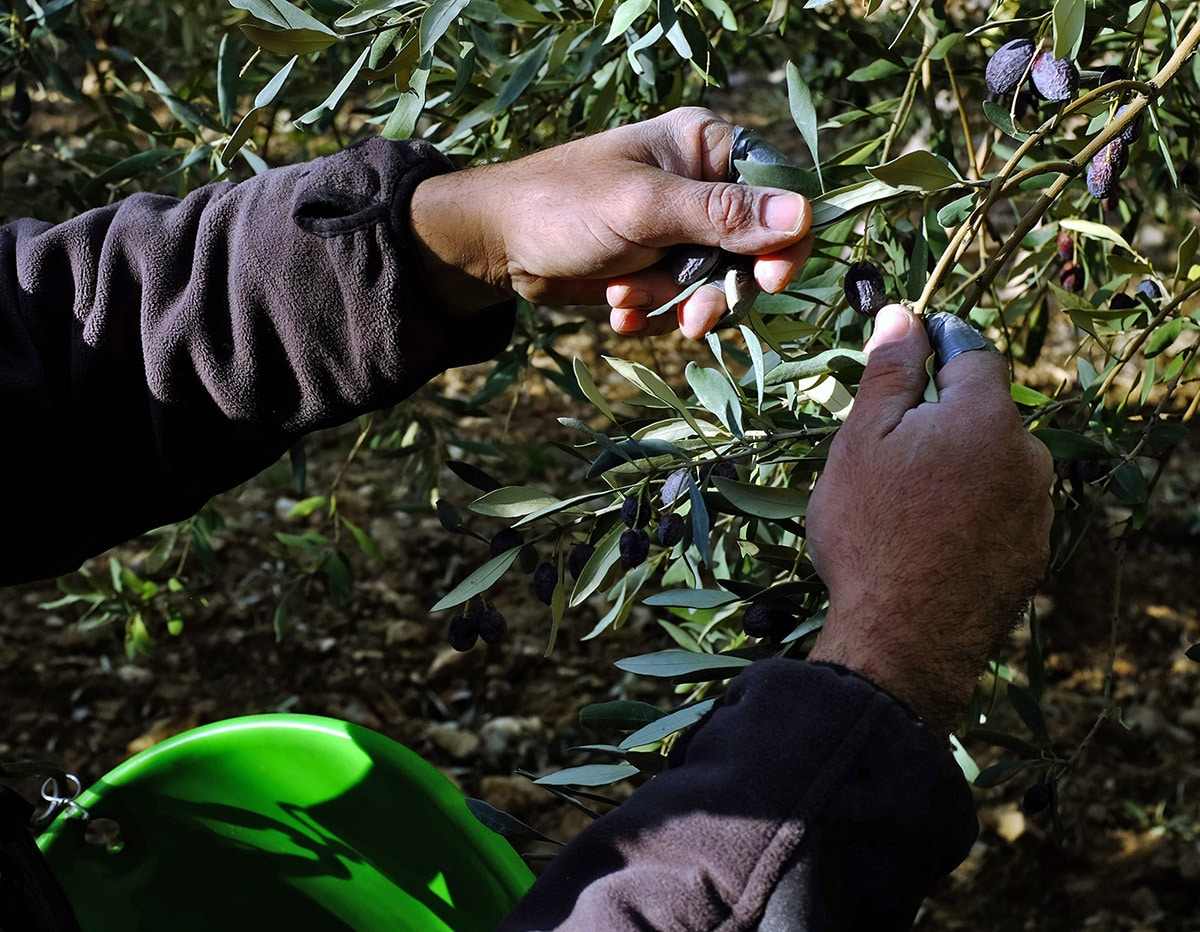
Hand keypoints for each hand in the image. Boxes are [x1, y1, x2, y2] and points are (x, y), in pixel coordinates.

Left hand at [408, 107, 811, 338]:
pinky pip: (682, 303)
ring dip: (672, 304)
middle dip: (716, 290)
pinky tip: (615, 308)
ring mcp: (680, 231)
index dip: (782, 242)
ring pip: (717, 286)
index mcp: (706, 148)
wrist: (496, 246)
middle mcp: (701, 186)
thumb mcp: (645, 209)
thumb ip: (723, 215)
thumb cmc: (564, 206)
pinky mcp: (658, 267)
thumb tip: (802, 215)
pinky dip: (651, 314)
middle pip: (753, 252)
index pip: (779, 192)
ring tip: (624, 299)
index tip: (766, 282)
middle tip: (692, 318)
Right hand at [805, 305, 1053, 736]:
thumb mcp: (862, 441)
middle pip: (982, 412)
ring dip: (957, 464)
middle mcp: (1026, 457)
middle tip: (886, 446)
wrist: (902, 641)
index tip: (907, 346)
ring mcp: (1035, 511)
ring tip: (904, 502)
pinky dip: (970, 509)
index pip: (972, 352)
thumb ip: (890, 374)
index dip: (937, 342)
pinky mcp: (1031, 555)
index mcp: (985, 416)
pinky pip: (999, 509)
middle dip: (941, 415)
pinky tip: (929, 537)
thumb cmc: (872, 533)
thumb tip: (903, 316)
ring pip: (992, 463)